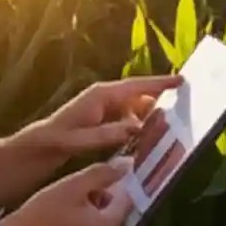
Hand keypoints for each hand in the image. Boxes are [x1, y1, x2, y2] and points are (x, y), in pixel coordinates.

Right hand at [0, 160, 135, 225]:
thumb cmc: (42, 213)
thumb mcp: (72, 186)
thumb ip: (103, 173)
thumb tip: (128, 165)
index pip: (127, 199)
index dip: (118, 181)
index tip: (106, 169)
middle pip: (115, 213)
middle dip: (102, 197)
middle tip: (77, 187)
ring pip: (102, 225)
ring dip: (92, 211)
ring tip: (68, 201)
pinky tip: (64, 218)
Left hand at [18, 75, 184, 164]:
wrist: (41, 144)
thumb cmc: (58, 140)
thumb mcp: (81, 140)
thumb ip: (107, 134)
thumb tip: (136, 128)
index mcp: (101, 95)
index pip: (136, 86)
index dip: (159, 83)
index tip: (181, 80)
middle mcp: (106, 97)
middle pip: (140, 96)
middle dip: (160, 102)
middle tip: (183, 111)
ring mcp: (107, 107)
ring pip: (136, 109)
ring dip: (150, 118)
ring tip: (169, 129)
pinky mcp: (106, 118)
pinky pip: (129, 120)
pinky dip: (139, 127)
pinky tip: (148, 140)